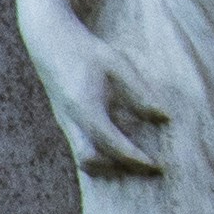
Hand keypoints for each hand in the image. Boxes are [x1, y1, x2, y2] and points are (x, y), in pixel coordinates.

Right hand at [28, 16, 172, 179]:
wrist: (49, 42)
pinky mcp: (66, 122)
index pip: (110, 142)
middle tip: (151, 171)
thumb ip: (140, 93)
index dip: (133, 157)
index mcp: (84, 106)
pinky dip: (101, 158)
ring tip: (140, 166)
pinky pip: (81, 149)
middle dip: (121, 169)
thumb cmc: (88, 52)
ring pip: (83, 158)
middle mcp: (70, 120)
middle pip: (91, 159)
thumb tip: (164, 118)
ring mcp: (65, 123)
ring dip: (110, 167)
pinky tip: (124, 156)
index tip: (156, 166)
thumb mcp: (119, 66)